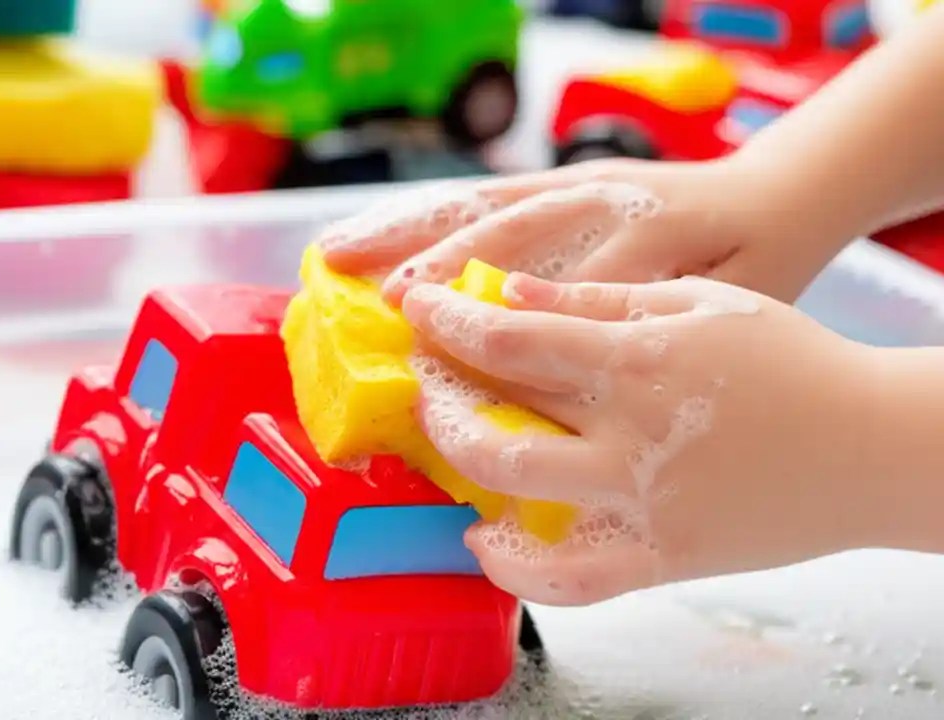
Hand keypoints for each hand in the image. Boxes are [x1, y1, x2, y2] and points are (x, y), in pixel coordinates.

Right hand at [318, 157, 850, 305]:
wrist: (773, 200)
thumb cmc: (751, 266)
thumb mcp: (729, 305)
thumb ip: (656, 322)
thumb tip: (577, 351)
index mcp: (654, 228)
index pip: (576, 275)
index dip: (520, 313)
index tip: (458, 350)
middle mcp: (603, 197)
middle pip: (509, 227)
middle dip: (443, 264)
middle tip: (387, 305)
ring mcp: (573, 184)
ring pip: (479, 207)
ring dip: (405, 230)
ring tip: (336, 254)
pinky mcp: (555, 181)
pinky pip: (479, 200)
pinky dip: (418, 218)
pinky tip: (368, 237)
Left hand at [401, 273, 879, 604]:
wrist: (873, 447)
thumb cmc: (792, 362)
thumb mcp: (700, 304)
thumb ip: (600, 296)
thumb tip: (509, 291)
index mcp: (639, 358)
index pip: (508, 338)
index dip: (446, 321)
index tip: (416, 308)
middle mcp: (631, 433)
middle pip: (492, 419)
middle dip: (435, 395)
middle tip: (424, 375)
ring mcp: (643, 502)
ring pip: (514, 490)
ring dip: (458, 461)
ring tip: (444, 439)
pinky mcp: (661, 558)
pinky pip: (567, 579)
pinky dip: (513, 566)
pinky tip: (484, 536)